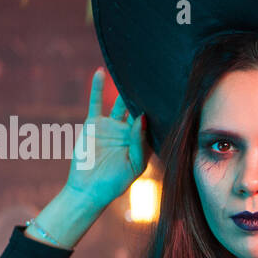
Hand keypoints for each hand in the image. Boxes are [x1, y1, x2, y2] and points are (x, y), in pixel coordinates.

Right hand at [63, 67, 149, 207]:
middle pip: (139, 107)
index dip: (160, 109)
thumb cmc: (115, 182)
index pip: (154, 121)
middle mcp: (129, 131)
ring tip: (132, 68)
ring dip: (125, 88)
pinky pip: (96, 102)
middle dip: (145, 94)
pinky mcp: (94, 123)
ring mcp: (112, 126)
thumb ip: (139, 143)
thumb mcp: (134, 165)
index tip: (169, 92)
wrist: (88, 189)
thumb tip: (142, 117)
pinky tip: (100, 72)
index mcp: (143, 141)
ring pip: (120, 102)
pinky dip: (98, 87)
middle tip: (155, 73)